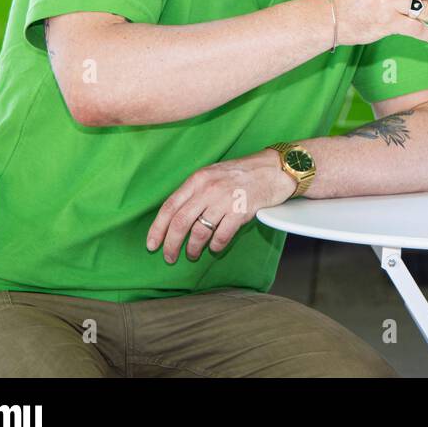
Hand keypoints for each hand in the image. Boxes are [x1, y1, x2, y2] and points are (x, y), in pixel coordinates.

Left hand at [146, 150, 294, 262]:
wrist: (274, 169)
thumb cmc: (243, 174)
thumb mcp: (213, 174)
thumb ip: (195, 191)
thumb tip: (176, 216)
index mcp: (198, 179)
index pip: (170, 206)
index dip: (157, 228)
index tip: (152, 245)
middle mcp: (208, 189)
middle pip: (180, 222)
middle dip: (171, 244)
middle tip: (169, 257)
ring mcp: (225, 200)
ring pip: (199, 231)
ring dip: (193, 248)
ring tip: (192, 255)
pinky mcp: (241, 211)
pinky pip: (221, 235)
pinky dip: (215, 246)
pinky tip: (214, 248)